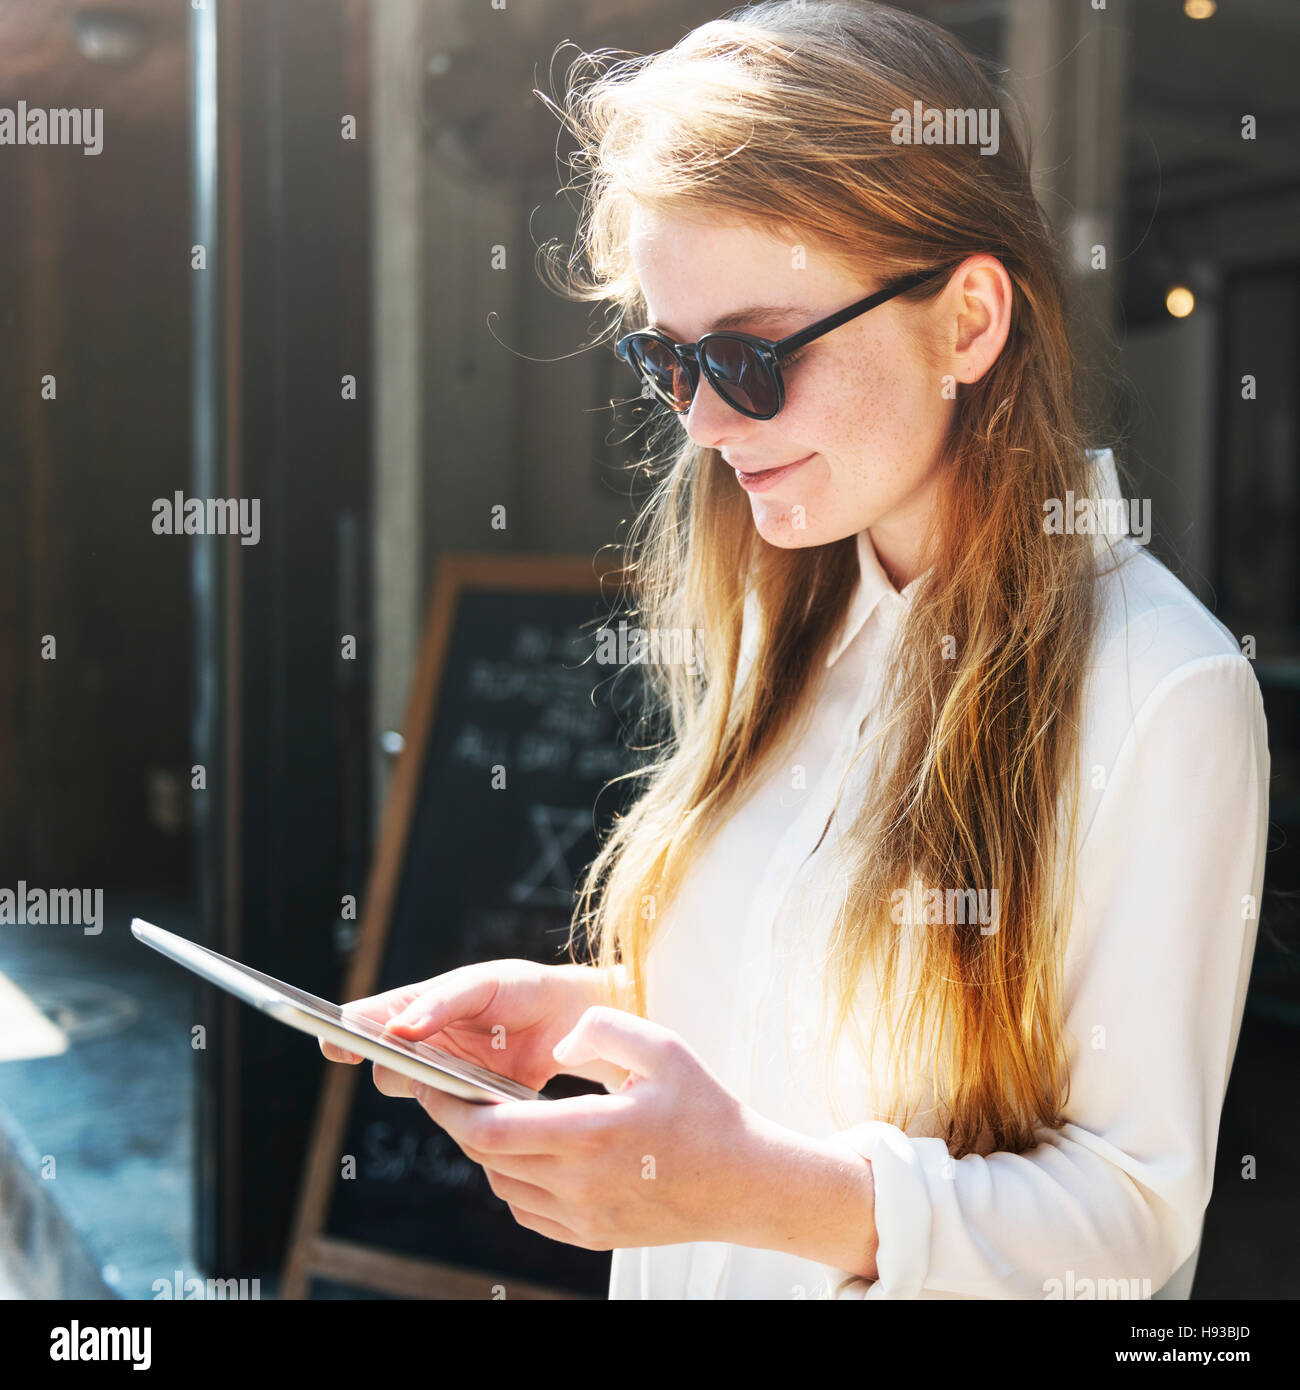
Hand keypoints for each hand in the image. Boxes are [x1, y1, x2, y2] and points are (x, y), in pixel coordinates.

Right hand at [319, 959, 630, 1093]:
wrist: (569, 1021)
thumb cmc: (520, 989)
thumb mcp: (482, 983)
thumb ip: (441, 1002)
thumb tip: (396, 1028)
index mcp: (414, 1006)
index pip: (363, 1021)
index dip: (341, 1034)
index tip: (336, 1044)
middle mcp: (420, 1045)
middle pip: (382, 1068)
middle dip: (391, 1067)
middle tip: (412, 1059)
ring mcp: (443, 1077)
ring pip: (415, 1096)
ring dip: (431, 1089)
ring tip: (461, 1073)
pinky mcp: (470, 1105)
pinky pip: (451, 1117)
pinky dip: (463, 1110)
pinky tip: (488, 1094)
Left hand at [406, 1005, 764, 1251]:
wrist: (744, 1183)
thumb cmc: (704, 1111)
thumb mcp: (661, 1047)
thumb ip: (600, 1030)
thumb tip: (558, 1046)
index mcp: (591, 1133)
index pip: (490, 1129)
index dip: (449, 1105)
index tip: (433, 1079)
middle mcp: (579, 1182)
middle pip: (485, 1156)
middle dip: (457, 1120)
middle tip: (449, 1089)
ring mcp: (582, 1216)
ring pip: (502, 1184)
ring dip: (487, 1149)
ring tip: (494, 1113)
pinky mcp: (589, 1234)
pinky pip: (527, 1209)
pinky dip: (513, 1179)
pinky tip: (528, 1150)